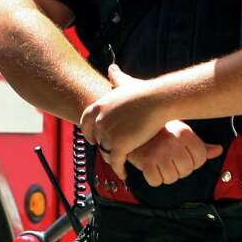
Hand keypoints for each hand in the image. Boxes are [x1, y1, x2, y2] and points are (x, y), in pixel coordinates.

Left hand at [80, 64, 172, 178]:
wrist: (157, 101)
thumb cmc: (145, 92)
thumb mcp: (125, 83)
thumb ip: (116, 77)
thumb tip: (112, 67)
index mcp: (98, 107)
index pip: (84, 122)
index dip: (88, 132)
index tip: (93, 139)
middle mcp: (99, 121)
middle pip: (97, 138)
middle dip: (102, 146)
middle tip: (111, 152)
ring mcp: (107, 134)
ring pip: (105, 152)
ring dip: (111, 159)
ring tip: (119, 163)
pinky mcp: (118, 146)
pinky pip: (115, 163)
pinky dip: (119, 170)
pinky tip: (124, 174)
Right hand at [127, 121, 223, 186]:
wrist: (129, 126)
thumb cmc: (158, 131)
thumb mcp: (180, 132)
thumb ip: (200, 144)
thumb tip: (218, 150)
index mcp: (185, 133)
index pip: (201, 158)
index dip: (193, 161)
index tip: (182, 155)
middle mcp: (174, 142)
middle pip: (186, 171)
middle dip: (178, 169)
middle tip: (168, 160)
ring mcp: (159, 152)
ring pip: (172, 178)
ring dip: (165, 175)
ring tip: (158, 162)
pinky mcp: (146, 161)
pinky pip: (156, 181)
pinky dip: (152, 178)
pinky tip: (149, 167)